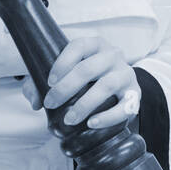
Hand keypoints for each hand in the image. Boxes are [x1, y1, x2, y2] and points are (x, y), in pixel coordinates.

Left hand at [21, 37, 140, 129]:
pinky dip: (108, 117)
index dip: (62, 62)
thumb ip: (43, 83)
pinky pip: (124, 106)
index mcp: (96, 45)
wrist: (119, 89)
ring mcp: (126, 74)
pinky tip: (92, 123)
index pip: (79, 46)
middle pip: (89, 68)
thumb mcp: (67, 74)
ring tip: (69, 119)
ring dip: (84, 104)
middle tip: (51, 103)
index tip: (49, 81)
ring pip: (107, 85)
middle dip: (66, 87)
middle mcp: (113, 56)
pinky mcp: (135, 95)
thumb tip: (36, 101)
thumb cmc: (87, 79)